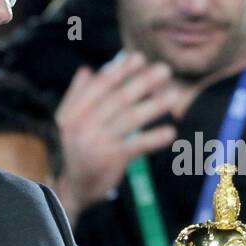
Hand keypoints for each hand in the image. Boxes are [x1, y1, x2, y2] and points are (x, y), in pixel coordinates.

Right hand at [54, 53, 178, 218]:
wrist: (75, 187)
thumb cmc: (78, 150)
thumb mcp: (71, 123)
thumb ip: (77, 96)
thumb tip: (87, 70)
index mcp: (74, 112)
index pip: (100, 86)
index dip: (121, 71)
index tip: (139, 58)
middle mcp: (83, 125)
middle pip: (118, 98)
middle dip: (143, 82)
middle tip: (165, 70)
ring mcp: (96, 142)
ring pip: (130, 119)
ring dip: (154, 106)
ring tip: (174, 96)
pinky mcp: (110, 160)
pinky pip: (136, 145)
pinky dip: (154, 138)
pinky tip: (170, 132)